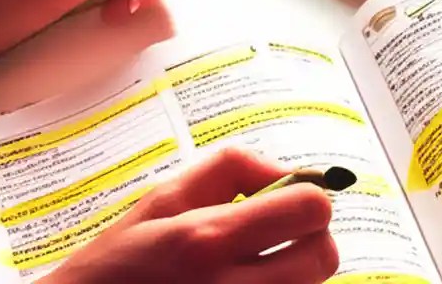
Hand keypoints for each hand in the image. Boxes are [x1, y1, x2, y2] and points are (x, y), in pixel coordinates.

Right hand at [42, 148, 338, 283]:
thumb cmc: (118, 262)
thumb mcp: (163, 199)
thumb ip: (233, 168)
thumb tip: (292, 171)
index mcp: (206, 239)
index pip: (310, 210)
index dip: (307, 199)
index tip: (287, 202)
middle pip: (323, 258)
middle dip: (309, 240)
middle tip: (278, 237)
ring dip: (294, 273)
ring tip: (254, 267)